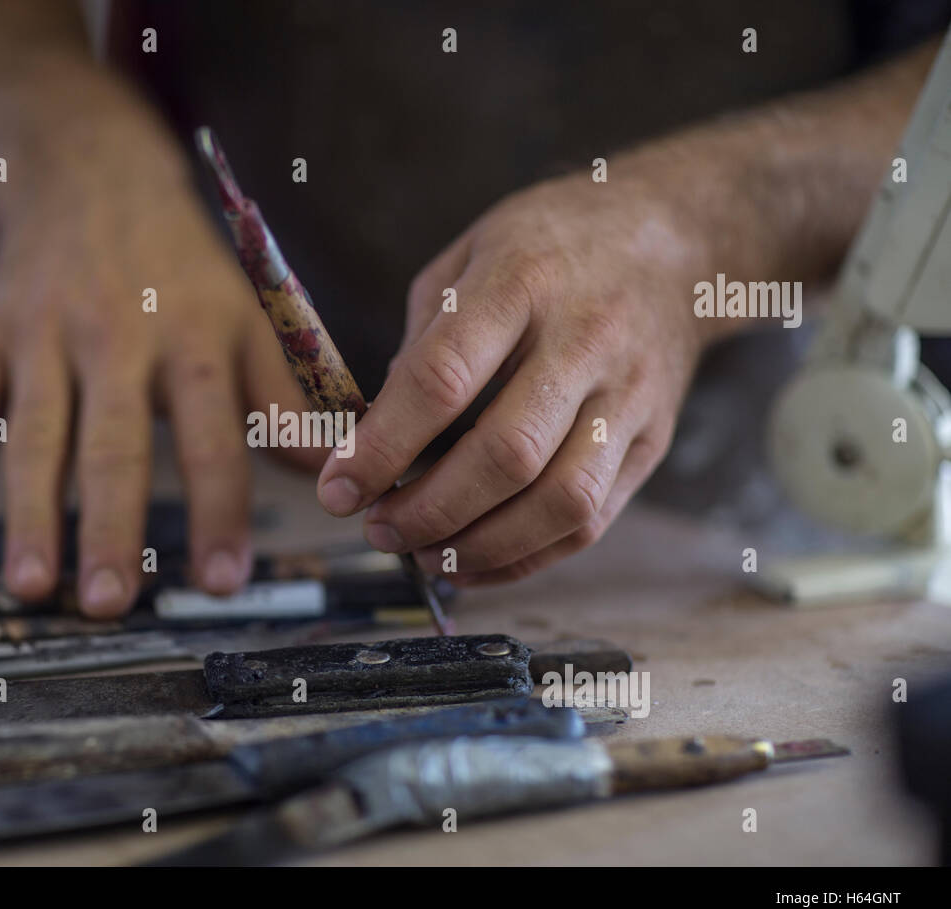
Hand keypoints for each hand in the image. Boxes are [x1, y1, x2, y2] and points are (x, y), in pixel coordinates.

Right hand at [0, 123, 313, 614]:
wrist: (90, 174)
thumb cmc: (181, 268)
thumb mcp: (246, 318)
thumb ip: (284, 399)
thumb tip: (335, 470)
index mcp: (193, 338)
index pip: (213, 436)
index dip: (219, 511)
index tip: (223, 582)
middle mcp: (116, 338)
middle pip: (114, 442)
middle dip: (111, 525)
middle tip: (111, 604)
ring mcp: (43, 337)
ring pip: (34, 433)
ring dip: (31, 512)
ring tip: (33, 586)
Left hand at [316, 170, 714, 583]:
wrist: (676, 245)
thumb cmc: (551, 249)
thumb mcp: (469, 257)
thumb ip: (422, 342)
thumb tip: (377, 436)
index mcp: (521, 282)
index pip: (443, 379)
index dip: (381, 446)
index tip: (337, 488)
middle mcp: (585, 340)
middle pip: (506, 454)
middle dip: (428, 510)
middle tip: (377, 528)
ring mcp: (628, 396)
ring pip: (559, 502)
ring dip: (479, 547)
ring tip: (424, 554)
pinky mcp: (653, 440)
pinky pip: (590, 522)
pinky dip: (524, 557)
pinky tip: (474, 559)